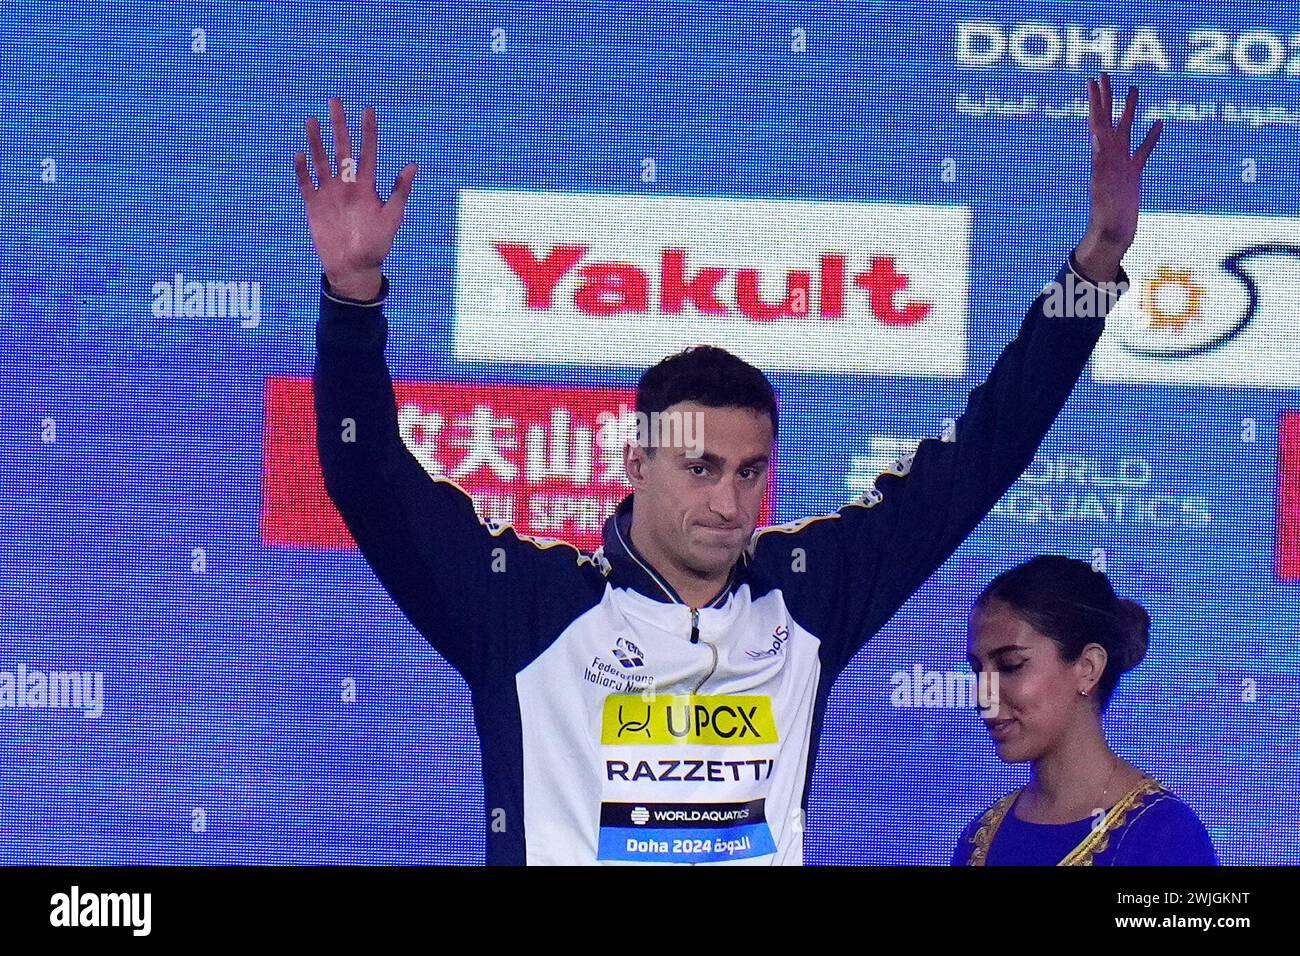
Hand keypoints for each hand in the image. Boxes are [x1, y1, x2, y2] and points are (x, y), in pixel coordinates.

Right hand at [295, 98, 416, 299]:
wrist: (355, 266)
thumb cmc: (378, 243)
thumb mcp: (393, 216)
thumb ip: (400, 190)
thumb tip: (413, 164)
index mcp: (367, 185)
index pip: (368, 151)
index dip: (368, 131)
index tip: (368, 109)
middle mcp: (347, 184)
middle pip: (342, 149)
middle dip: (339, 126)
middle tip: (336, 101)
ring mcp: (329, 193)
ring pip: (321, 161)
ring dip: (317, 142)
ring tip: (313, 121)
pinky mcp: (314, 205)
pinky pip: (306, 184)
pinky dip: (302, 171)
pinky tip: (300, 155)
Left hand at [1074, 72, 1161, 282]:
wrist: (1112, 237)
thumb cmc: (1107, 218)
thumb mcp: (1103, 189)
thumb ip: (1100, 164)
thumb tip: (1096, 137)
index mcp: (1102, 158)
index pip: (1097, 123)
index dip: (1095, 102)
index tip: (1093, 80)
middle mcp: (1109, 158)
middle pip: (1107, 120)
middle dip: (1105, 98)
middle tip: (1102, 74)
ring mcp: (1121, 165)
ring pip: (1126, 131)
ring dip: (1128, 110)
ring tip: (1132, 87)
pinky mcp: (1132, 175)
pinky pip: (1143, 151)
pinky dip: (1151, 137)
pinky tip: (1159, 123)